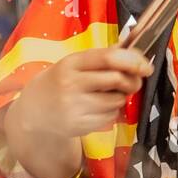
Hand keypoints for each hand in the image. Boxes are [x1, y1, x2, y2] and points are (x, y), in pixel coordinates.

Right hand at [17, 45, 152, 138]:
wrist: (31, 113)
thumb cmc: (57, 83)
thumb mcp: (72, 65)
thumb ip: (100, 58)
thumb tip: (133, 51)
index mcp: (71, 63)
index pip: (109, 57)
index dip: (133, 61)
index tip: (146, 66)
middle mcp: (72, 84)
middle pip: (117, 79)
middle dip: (132, 81)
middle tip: (133, 82)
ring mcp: (76, 107)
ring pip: (117, 100)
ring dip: (120, 97)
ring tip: (106, 96)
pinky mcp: (81, 126)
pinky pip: (110, 116)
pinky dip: (111, 112)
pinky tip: (97, 109)